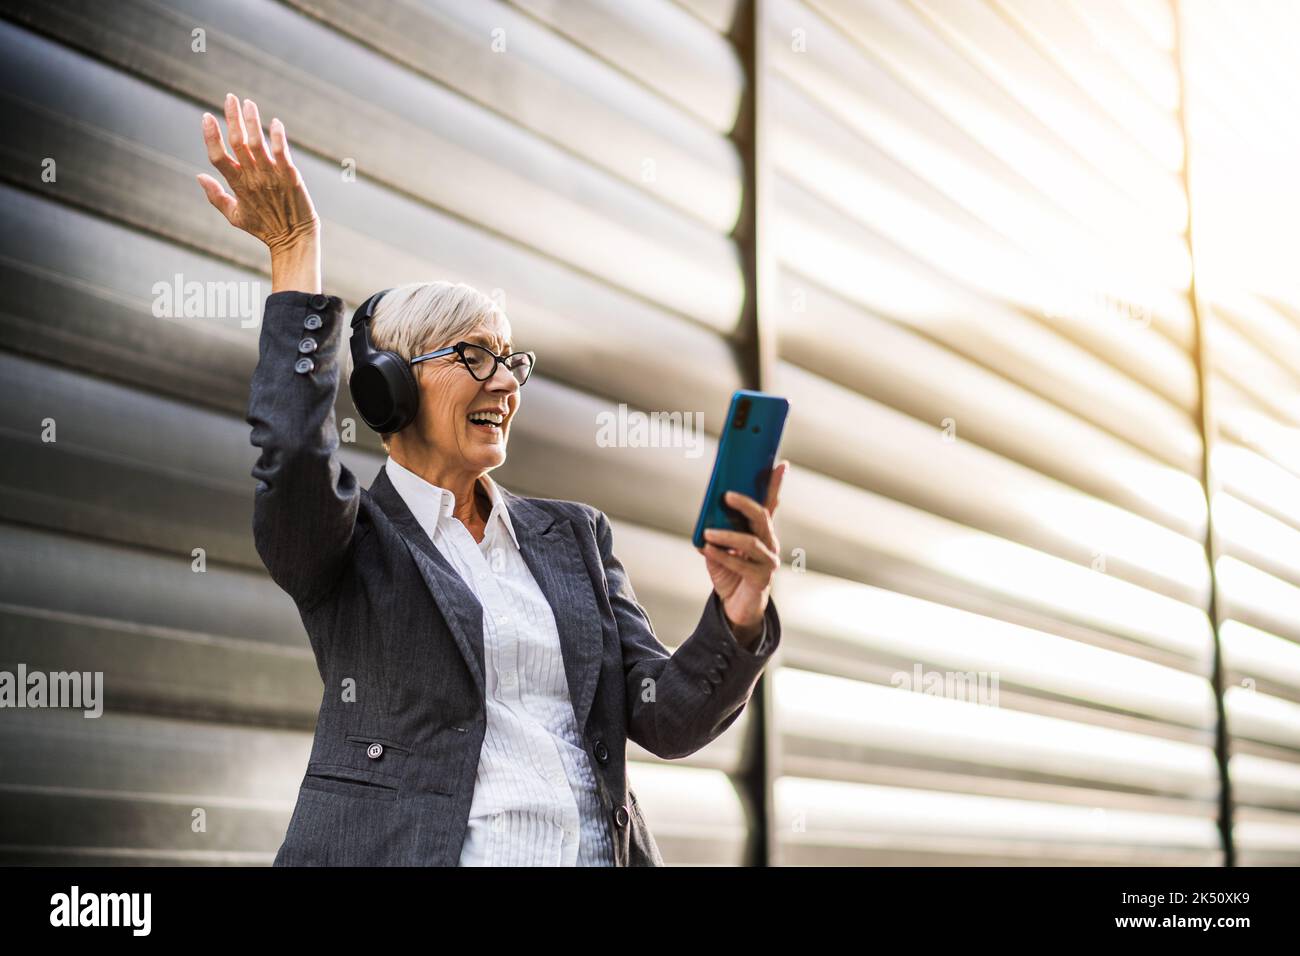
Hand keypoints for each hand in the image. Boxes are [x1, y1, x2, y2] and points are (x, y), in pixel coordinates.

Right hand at [196, 94, 319, 254]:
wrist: (294, 240)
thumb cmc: (264, 228)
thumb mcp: (235, 216)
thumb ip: (215, 196)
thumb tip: (198, 175)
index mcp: (237, 185)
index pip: (218, 157)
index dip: (211, 136)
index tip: (207, 116)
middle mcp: (252, 178)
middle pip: (237, 143)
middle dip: (232, 118)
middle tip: (230, 98)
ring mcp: (272, 177)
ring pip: (258, 144)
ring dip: (252, 122)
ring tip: (248, 104)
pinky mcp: (291, 177)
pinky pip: (282, 153)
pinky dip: (278, 137)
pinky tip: (275, 122)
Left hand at [695, 460, 788, 643]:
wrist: (736, 605)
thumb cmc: (729, 572)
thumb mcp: (720, 548)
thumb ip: (717, 532)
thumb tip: (706, 518)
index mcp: (761, 531)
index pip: (770, 503)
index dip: (776, 484)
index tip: (780, 464)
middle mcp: (769, 543)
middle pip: (762, 518)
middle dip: (746, 504)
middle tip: (726, 495)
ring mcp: (768, 561)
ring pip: (750, 542)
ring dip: (727, 535)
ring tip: (708, 532)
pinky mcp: (761, 578)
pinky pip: (740, 564)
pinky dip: (722, 555)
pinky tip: (706, 549)